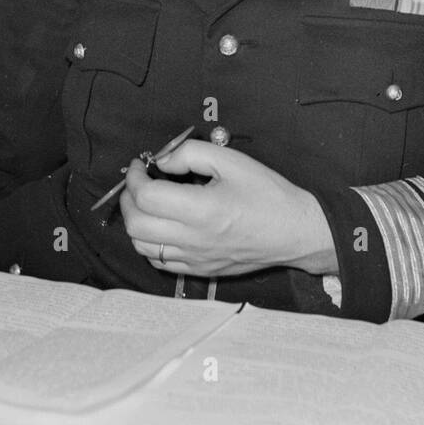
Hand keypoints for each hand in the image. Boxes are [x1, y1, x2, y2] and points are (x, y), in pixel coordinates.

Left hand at [119, 140, 337, 277]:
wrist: (295, 232)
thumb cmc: (268, 194)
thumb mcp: (232, 160)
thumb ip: (191, 153)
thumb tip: (161, 161)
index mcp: (202, 210)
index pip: (146, 197)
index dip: (134, 177)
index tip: (141, 164)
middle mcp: (194, 239)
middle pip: (136, 225)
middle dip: (128, 199)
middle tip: (139, 182)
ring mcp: (195, 259)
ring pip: (142, 248)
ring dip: (136, 223)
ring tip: (148, 204)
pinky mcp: (200, 270)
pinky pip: (160, 263)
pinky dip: (150, 244)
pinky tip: (162, 227)